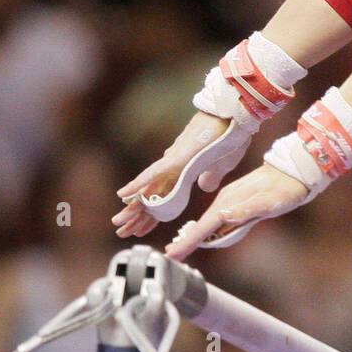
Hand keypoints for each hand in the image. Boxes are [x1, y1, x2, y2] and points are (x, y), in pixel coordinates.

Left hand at [113, 111, 240, 237]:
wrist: (234, 120)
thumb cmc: (229, 139)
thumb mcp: (221, 166)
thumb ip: (210, 177)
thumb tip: (205, 186)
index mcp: (184, 174)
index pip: (165, 201)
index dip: (153, 218)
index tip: (140, 231)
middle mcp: (174, 169)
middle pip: (152, 198)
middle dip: (137, 217)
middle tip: (121, 232)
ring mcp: (173, 163)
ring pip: (148, 189)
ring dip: (133, 207)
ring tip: (117, 221)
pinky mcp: (176, 158)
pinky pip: (153, 173)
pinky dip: (138, 184)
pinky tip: (124, 195)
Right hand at [164, 163, 310, 258]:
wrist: (296, 171)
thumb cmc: (286, 188)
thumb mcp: (270, 201)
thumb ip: (248, 209)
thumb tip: (224, 216)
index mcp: (230, 201)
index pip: (206, 225)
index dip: (189, 240)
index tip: (173, 252)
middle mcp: (227, 201)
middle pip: (203, 225)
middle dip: (186, 240)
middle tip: (171, 255)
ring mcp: (231, 201)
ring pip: (209, 223)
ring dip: (194, 236)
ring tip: (179, 249)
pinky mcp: (237, 203)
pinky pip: (218, 220)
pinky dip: (207, 229)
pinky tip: (203, 237)